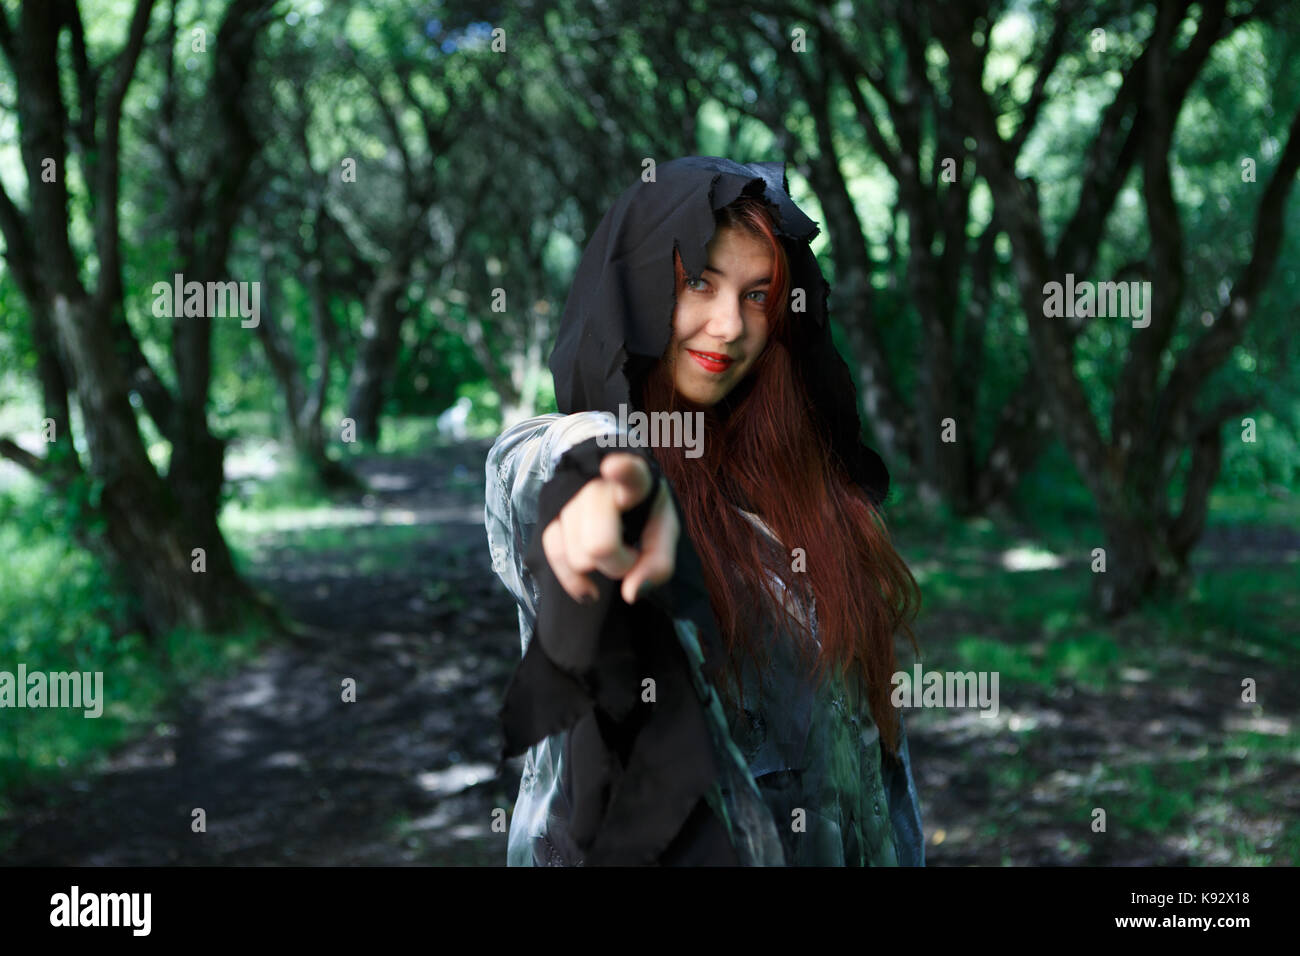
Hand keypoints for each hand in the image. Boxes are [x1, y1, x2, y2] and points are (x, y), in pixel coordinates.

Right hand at [540, 452, 677, 604]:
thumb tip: (631, 593)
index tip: (613, 468)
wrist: (623, 508)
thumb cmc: (646, 519)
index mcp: (637, 482)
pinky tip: (589, 590)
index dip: (621, 472)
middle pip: (599, 542)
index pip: (629, 473)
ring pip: (577, 554)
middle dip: (617, 564)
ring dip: (598, 568)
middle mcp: (598, 486)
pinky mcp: (553, 518)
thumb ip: (658, 565)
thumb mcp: (664, 538)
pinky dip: (572, 579)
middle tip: (632, 557)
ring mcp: (571, 501)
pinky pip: (555, 554)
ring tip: (615, 556)